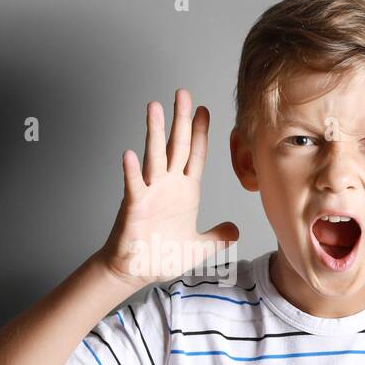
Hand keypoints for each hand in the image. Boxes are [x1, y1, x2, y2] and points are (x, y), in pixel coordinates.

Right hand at [97, 88, 239, 286]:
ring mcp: (150, 193)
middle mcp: (168, 186)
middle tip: (183, 93)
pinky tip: (130, 154)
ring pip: (154, 156)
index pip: (196, 155)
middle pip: (177, 146)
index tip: (204, 109)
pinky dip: (131, 170)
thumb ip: (218, 237)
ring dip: (155, 133)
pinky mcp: (134, 206)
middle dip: (181, 120)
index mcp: (185, 191)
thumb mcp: (199, 247)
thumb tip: (235, 230)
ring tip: (155, 108)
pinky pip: (134, 185)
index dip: (201, 132)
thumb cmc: (161, 255)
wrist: (136, 271)